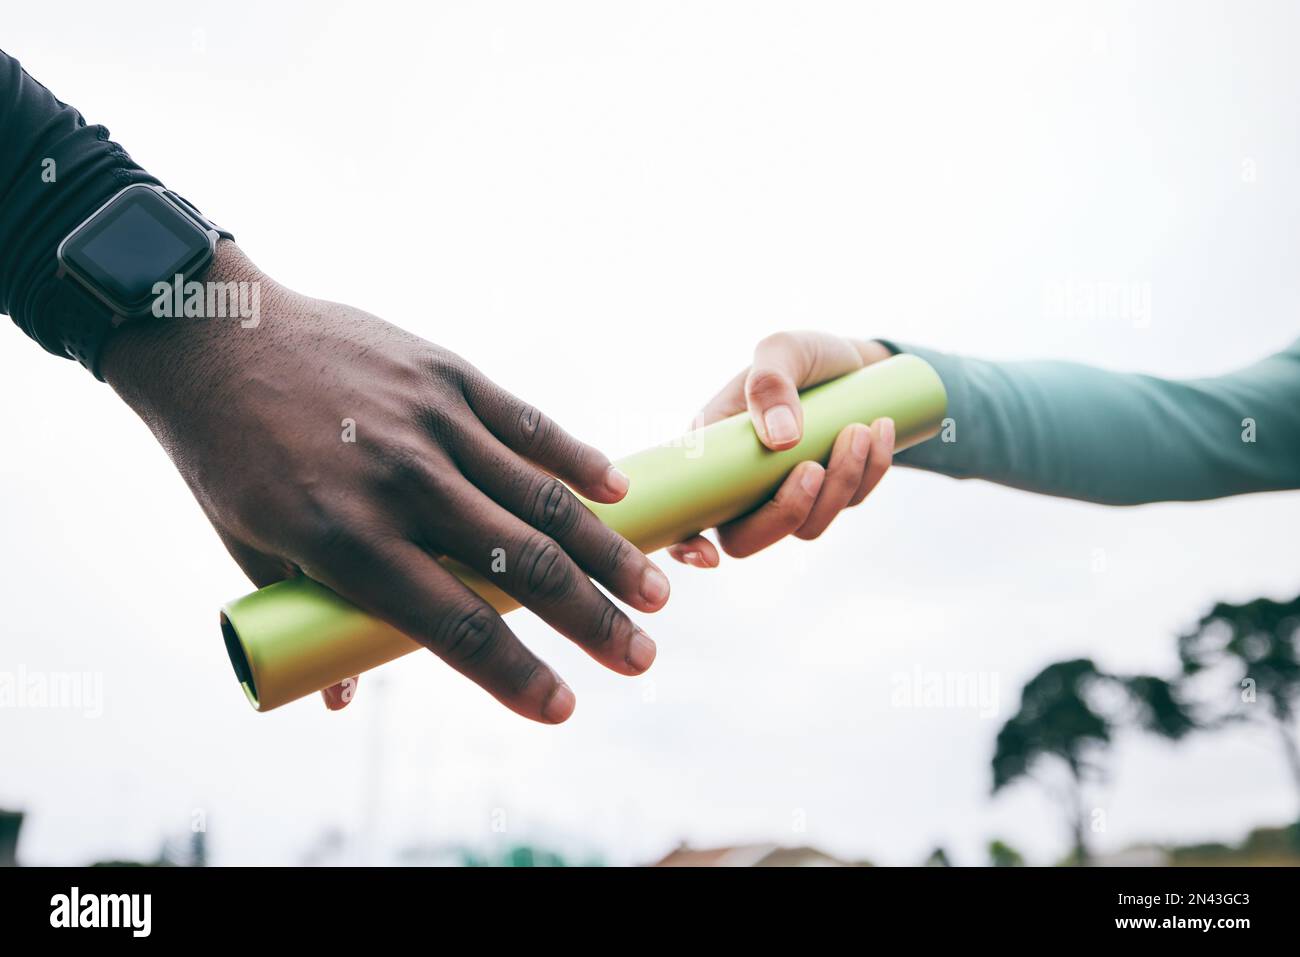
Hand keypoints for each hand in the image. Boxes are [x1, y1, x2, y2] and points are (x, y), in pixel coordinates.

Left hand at [101, 243, 668, 721]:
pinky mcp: (448, 374)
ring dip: (609, 552)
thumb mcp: (251, 550)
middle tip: (641, 658)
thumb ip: (307, 622)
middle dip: (592, 621)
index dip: (515, 676)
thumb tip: (343, 698)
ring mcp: (432, 423)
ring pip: (541, 499)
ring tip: (660, 591)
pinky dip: (579, 461)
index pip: (454, 625)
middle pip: (519, 566)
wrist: (210, 334)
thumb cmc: (226, 455)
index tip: (563, 708)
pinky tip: (622, 493)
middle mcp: (401, 483)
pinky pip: (529, 425)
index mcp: (346, 539)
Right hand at [668, 331, 896, 566]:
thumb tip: (781, 440)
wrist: (855, 359)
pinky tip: (880, 430)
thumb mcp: (782, 350)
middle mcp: (743, 485)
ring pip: (807, 526)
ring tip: (861, 429)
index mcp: (712, 455)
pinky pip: (849, 503)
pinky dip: (869, 472)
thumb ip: (770, 382)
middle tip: (815, 466)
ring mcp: (786, 494)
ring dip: (840, 484)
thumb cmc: (803, 356)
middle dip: (787, 512)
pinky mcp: (829, 494)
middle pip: (748, 538)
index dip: (686, 546)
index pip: (685, 514)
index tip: (708, 554)